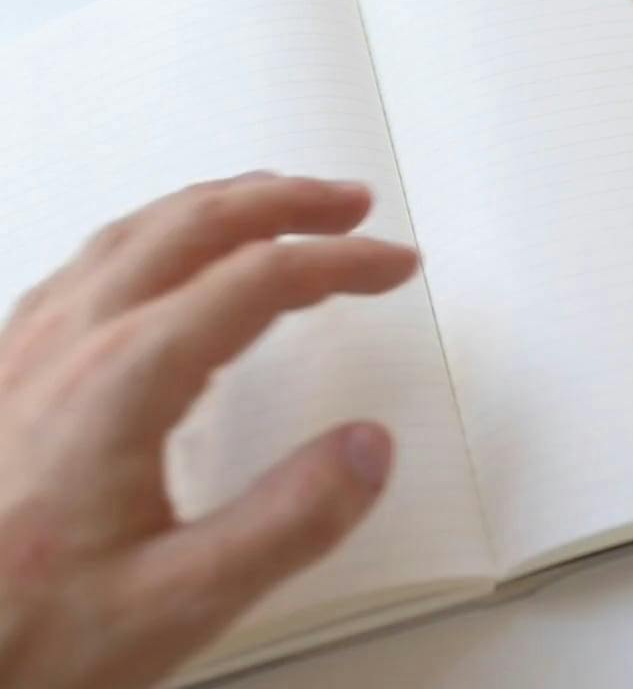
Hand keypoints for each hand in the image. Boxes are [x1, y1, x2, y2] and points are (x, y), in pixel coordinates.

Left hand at [0, 174, 416, 688]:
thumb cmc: (23, 633)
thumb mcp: (176, 605)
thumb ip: (286, 524)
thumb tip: (368, 450)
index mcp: (123, 376)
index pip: (259, 279)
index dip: (340, 261)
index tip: (392, 263)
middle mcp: (73, 338)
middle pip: (199, 223)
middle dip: (288, 201)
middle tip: (348, 204)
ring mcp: (30, 344)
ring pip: (139, 227)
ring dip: (221, 202)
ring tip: (272, 201)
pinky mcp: (6, 365)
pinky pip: (92, 257)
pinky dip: (157, 229)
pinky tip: (160, 251)